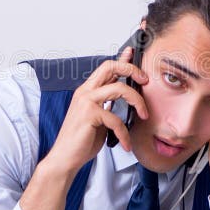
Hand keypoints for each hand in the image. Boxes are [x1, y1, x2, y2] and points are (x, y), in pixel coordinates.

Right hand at [42, 48, 147, 174]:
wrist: (64, 158)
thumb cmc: (81, 140)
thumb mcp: (98, 119)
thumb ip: (108, 106)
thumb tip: (125, 100)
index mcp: (87, 91)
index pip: (106, 68)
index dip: (121, 58)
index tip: (132, 51)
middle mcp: (85, 92)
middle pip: (111, 67)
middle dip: (132, 69)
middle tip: (145, 81)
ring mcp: (86, 101)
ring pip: (119, 88)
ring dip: (137, 101)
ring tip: (144, 115)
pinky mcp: (89, 114)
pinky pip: (116, 119)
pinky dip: (124, 134)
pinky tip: (125, 144)